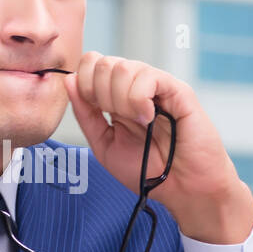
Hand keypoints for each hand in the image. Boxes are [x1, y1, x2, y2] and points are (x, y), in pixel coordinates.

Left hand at [63, 52, 252, 243]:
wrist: (182, 189)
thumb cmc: (147, 171)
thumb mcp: (105, 145)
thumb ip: (85, 114)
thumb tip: (70, 79)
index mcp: (116, 96)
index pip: (91, 65)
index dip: (84, 84)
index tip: (97, 111)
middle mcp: (136, 86)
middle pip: (103, 62)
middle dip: (100, 93)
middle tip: (117, 118)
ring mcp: (157, 86)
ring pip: (122, 67)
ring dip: (120, 100)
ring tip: (138, 122)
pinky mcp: (178, 90)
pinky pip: (148, 76)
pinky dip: (140, 99)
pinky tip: (149, 118)